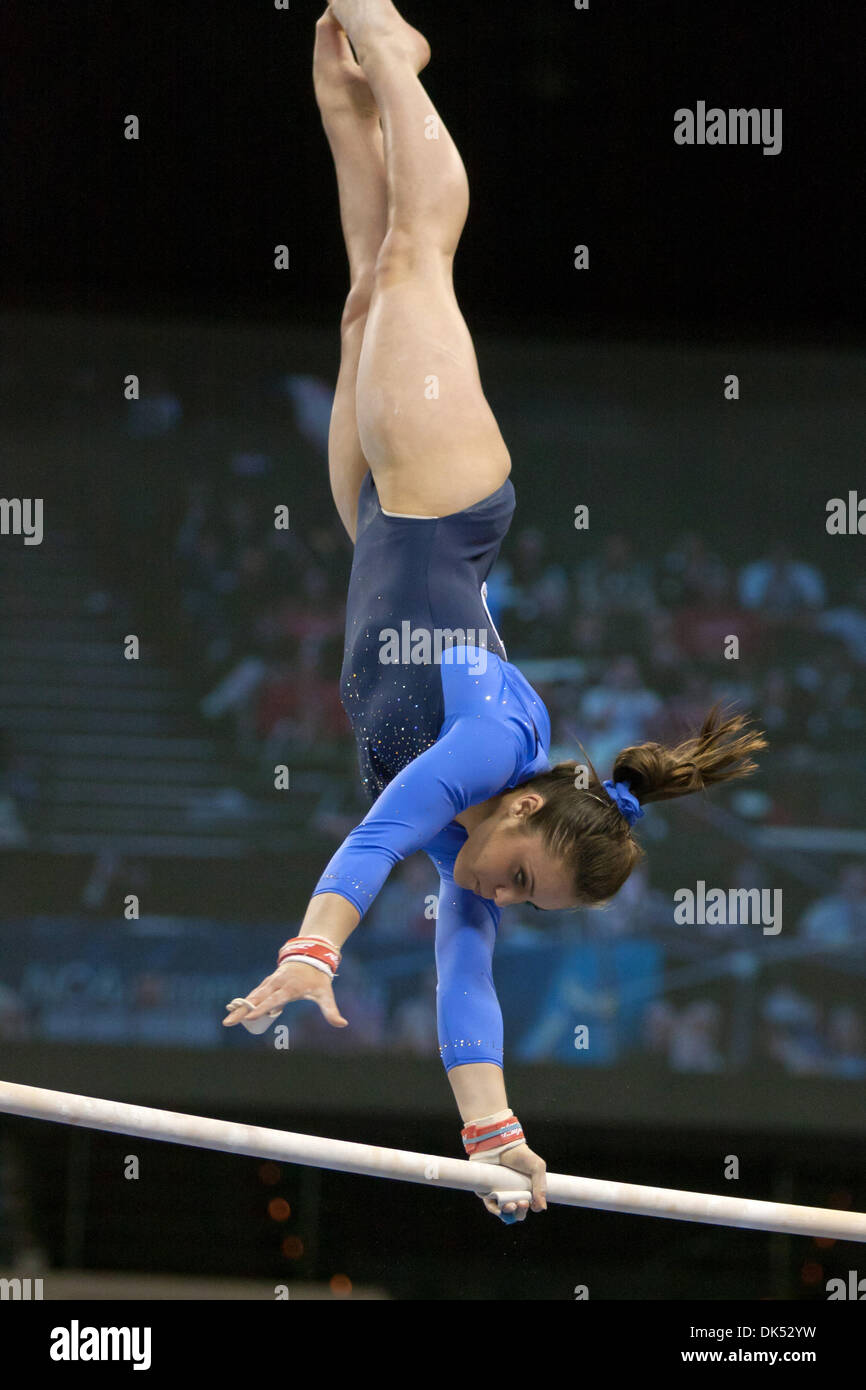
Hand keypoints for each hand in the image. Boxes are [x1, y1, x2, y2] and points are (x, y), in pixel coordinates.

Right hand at [222, 961, 347, 1030]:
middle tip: (228, 1022)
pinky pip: (255, 993)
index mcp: (290, 988)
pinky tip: (236, 1010)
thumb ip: (331, 1010)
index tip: (250, 1017)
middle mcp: (277, 984)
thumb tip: (342, 1024)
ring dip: (240, 1006)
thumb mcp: (325, 994)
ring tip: (228, 1018)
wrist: (311, 956)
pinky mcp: (268, 982)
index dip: (262, 1008)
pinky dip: (245, 1001)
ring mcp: (271, 982)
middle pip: (257, 998)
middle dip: (242, 1010)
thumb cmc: (318, 978)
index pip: (274, 1000)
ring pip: (253, 995)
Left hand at [474, 1142, 547, 1222]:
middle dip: (520, 1212)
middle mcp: (512, 1192)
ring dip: (509, 1212)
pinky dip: (495, 1210)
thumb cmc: (520, 1154)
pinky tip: (500, 1209)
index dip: (529, 1208)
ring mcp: (499, 1192)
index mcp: (524, 1188)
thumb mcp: (537, 1167)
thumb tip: (542, 1208)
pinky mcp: (487, 1190)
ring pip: (504, 1210)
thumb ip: (541, 1188)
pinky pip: (490, 1205)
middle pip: (517, 1211)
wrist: (500, 1144)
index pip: (528, 1205)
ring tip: (512, 1205)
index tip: (530, 1203)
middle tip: (522, 1203)